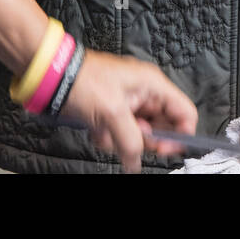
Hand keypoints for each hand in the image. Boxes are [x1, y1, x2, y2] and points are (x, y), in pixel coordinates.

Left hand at [61, 49, 198, 172]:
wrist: (54, 76)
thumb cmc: (84, 81)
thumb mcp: (112, 112)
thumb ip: (130, 139)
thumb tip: (136, 162)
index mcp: (153, 85)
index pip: (184, 112)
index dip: (181, 133)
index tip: (166, 150)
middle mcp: (145, 93)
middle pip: (162, 127)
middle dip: (144, 139)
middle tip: (128, 141)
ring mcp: (129, 103)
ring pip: (139, 134)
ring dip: (121, 139)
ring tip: (104, 131)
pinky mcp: (114, 112)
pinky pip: (121, 134)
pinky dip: (109, 137)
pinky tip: (96, 130)